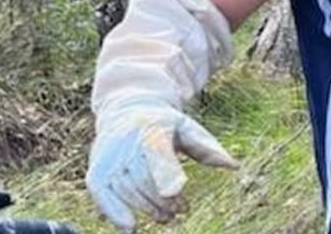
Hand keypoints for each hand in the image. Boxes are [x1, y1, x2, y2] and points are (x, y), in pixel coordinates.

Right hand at [86, 99, 237, 231]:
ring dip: (147, 208)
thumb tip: (234, 166)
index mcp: (154, 127)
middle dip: (163, 199)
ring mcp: (109, 155)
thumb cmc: (165, 124)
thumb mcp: (188, 128)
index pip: (158, 152)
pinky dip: (114, 212)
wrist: (128, 107)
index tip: (177, 191)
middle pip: (143, 177)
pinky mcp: (97, 169)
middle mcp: (127, 141)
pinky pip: (101, 193)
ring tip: (167, 217)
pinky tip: (130, 228)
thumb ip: (207, 149)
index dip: (166, 172)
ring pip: (126, 188)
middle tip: (181, 210)